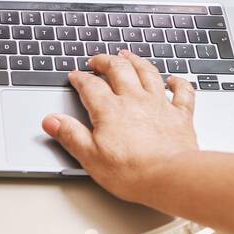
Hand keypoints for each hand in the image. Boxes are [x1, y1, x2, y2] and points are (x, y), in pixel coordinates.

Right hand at [41, 50, 199, 207]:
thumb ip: (70, 135)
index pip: (90, 85)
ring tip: (128, 56)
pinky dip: (178, 82)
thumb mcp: (90, 157)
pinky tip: (174, 79)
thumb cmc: (132, 171)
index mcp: (110, 110)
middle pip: (119, 69)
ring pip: (147, 72)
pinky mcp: (181, 115)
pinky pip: (182, 91)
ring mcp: (159, 105)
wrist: (170, 177)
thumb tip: (51, 121)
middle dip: (105, 61)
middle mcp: (135, 100)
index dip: (80, 78)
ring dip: (136, 61)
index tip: (74, 76)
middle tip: (97, 60)